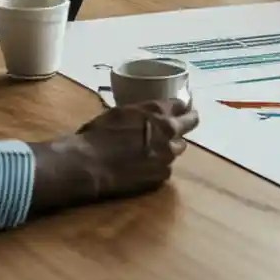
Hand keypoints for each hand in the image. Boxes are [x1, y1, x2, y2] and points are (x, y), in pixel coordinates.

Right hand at [28, 100, 198, 216]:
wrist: (88, 164)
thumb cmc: (97, 135)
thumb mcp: (120, 113)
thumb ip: (142, 113)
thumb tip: (150, 115)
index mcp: (157, 110)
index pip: (182, 104)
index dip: (181, 107)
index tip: (179, 110)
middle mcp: (168, 130)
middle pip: (191, 122)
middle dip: (188, 121)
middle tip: (184, 124)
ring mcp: (168, 154)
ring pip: (179, 147)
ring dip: (171, 146)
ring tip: (157, 150)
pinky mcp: (162, 175)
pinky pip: (167, 167)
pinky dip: (160, 166)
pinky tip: (146, 167)